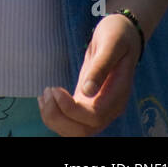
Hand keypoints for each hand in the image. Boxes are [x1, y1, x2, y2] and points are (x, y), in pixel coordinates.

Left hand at [38, 13, 141, 135]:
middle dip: (59, 119)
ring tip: (44, 94)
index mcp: (117, 96)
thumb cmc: (118, 35)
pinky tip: (45, 97)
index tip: (56, 89)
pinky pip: (71, 120)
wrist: (123, 35)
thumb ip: (101, 67)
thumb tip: (87, 91)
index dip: (72, 110)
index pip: (94, 117)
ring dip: (55, 119)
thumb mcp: (111, 44)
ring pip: (75, 130)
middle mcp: (109, 108)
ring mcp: (98, 107)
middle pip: (83, 131)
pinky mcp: (87, 103)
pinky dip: (55, 115)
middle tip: (47, 91)